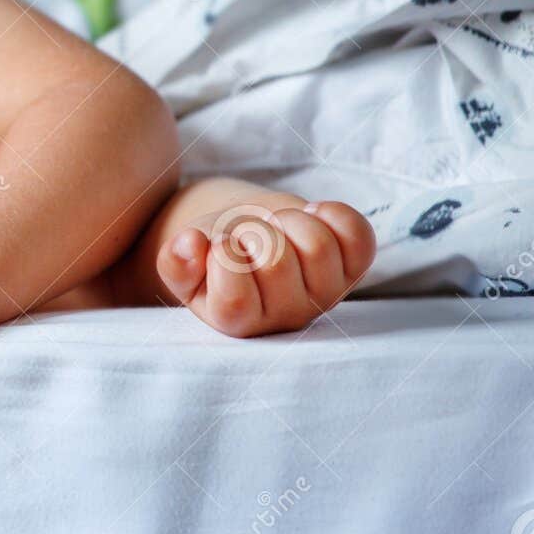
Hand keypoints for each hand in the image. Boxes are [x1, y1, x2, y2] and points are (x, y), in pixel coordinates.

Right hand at [155, 201, 375, 336]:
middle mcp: (285, 315)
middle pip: (277, 263)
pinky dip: (331, 213)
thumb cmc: (211, 251)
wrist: (245, 236)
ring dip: (288, 219)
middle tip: (246, 234)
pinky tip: (308, 217)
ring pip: (317, 246)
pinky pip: (357, 236)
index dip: (223, 255)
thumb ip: (176, 261)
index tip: (218, 242)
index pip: (235, 299)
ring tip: (274, 226)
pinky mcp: (352, 268)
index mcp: (238, 321)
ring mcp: (324, 293)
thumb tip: (192, 244)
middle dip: (253, 230)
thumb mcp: (182, 259)